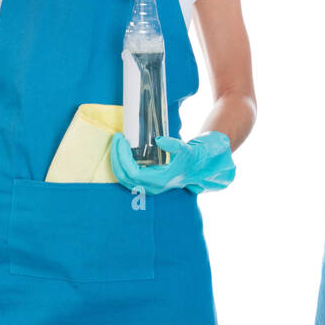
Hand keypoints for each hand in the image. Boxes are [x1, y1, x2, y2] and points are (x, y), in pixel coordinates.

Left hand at [109, 130, 235, 194]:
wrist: (209, 164)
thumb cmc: (199, 156)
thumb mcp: (189, 149)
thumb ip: (175, 146)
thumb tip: (160, 140)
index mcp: (162, 180)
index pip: (133, 173)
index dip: (122, 157)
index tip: (120, 140)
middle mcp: (155, 186)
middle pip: (125, 177)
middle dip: (116, 157)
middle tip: (116, 139)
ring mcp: (153, 184)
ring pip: (126, 178)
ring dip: (118, 161)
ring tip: (117, 144)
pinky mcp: (152, 179)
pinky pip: (131, 175)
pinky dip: (123, 164)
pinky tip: (123, 151)